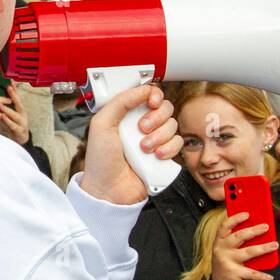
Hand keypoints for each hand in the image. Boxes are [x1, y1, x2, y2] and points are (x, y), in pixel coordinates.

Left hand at [0, 83, 29, 144]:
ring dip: (7, 109)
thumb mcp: (11, 114)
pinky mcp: (18, 130)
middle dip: (13, 95)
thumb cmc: (15, 125)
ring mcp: (21, 122)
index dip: (14, 89)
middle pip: (18, 103)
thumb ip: (6, 105)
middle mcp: (22, 114)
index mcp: (20, 109)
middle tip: (7, 88)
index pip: (17, 97)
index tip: (10, 81)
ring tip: (0, 105)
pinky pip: (12, 125)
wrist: (22, 139)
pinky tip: (2, 116)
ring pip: (14, 115)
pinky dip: (7, 121)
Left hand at [82, 84, 181, 204]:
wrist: (109, 190)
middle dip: (156, 117)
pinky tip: (155, 156)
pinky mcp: (164, 155)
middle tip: (142, 129)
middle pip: (165, 107)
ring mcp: (154, 140)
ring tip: (144, 148)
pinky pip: (178, 143)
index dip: (154, 95)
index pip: (148, 95)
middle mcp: (141, 125)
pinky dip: (168, 148)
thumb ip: (120, 101)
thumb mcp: (101, 124)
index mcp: (126, 114)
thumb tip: (143, 89)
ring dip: (159, 136)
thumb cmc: (101, 160)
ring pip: (173, 125)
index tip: (152, 101)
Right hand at [209, 212, 277, 279]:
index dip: (236, 218)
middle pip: (238, 237)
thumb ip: (237, 240)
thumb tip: (257, 230)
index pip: (225, 226)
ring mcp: (227, 262)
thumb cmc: (227, 264)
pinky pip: (251, 274)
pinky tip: (270, 277)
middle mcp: (221, 250)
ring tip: (275, 245)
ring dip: (263, 248)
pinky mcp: (233, 275)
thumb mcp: (227, 250)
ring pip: (248, 253)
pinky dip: (262, 276)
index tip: (247, 214)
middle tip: (266, 227)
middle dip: (254, 230)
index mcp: (219, 241)